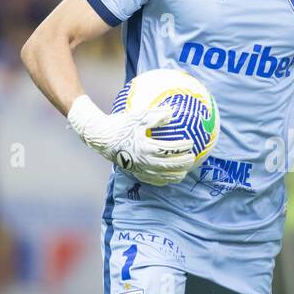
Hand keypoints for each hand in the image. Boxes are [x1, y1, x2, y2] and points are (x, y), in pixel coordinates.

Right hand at [68, 96, 194, 185]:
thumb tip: (171, 113)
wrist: (100, 137)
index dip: (181, 147)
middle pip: (168, 165)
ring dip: (175, 174)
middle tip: (193, 158)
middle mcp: (142, 161)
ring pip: (161, 176)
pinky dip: (162, 180)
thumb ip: (155, 115)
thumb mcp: (137, 116)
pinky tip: (169, 177)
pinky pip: (151, 179)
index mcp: (144, 147)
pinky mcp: (134, 172)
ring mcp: (138, 168)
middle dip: (182, 163)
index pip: (168, 149)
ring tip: (185, 171)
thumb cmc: (120, 124)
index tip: (191, 143)